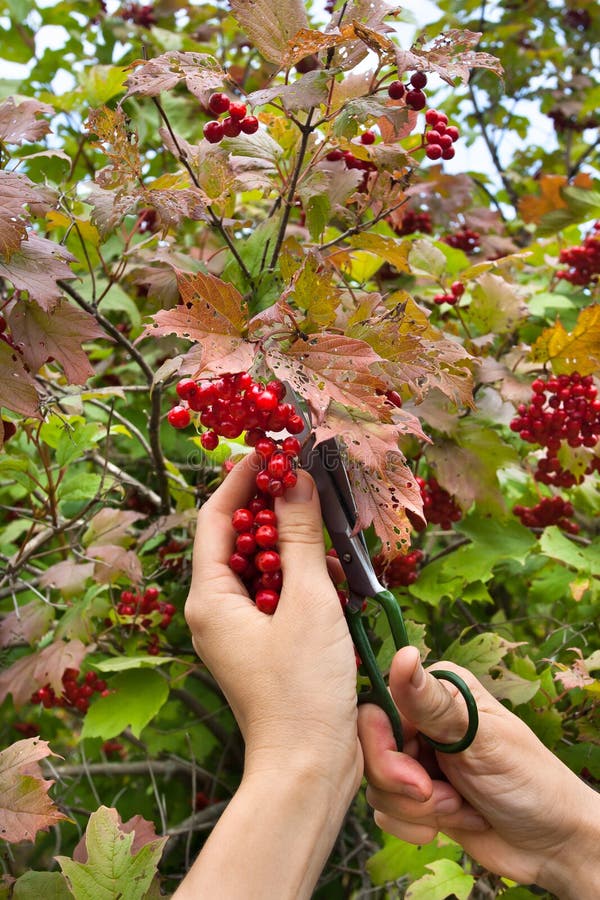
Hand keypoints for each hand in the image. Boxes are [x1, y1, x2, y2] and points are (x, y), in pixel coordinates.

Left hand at [185, 452, 361, 791]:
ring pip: (263, 567)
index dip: (241, 480)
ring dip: (293, 546)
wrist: (309, 768)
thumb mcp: (307, 602)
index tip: (270, 451)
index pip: (216, 519)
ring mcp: (241, 630)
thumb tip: (295, 481)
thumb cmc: (302, 690)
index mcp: (210, 599)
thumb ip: (299, 538)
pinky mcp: (265, 645)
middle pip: (239, 540)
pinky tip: (332, 574)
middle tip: (308, 483)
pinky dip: (302, 579)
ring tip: (326, 530)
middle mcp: (217, 611)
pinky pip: (279, 595)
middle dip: (273, 510)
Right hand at [358, 646, 599, 897]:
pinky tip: (455, 820)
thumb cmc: (529, 780)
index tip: (417, 778)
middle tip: (443, 798)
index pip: (375, 711)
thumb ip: (434, 705)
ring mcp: (415, 759)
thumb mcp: (481, 740)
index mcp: (435, 692)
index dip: (384, 750)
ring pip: (375, 785)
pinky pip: (384, 812)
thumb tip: (403, 656)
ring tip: (459, 807)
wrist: (551, 843)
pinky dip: (416, 825)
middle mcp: (419, 720)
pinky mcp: (413, 796)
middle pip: (369, 750)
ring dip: (416, 809)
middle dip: (403, 787)